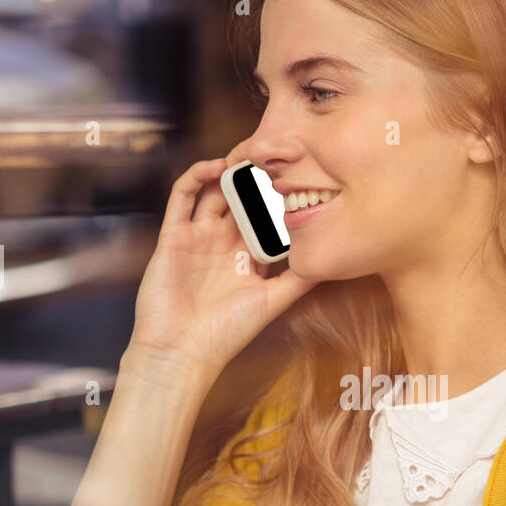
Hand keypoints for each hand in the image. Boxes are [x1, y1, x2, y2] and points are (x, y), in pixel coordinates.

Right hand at [129, 149, 319, 378]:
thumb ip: (299, 278)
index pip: (266, 217)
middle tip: (276, 154)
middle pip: (242, 198)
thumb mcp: (273, 302)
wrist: (180, 351)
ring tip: (248, 154)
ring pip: (213, 191)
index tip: (300, 176)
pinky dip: (196, 176)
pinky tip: (217, 166)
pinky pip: (181, 196)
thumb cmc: (226, 333)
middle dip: (257, 176)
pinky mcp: (173, 235)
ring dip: (229, 171)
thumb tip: (332, 258)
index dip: (280, 197)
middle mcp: (223, 243)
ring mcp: (197, 237)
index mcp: (248, 257)